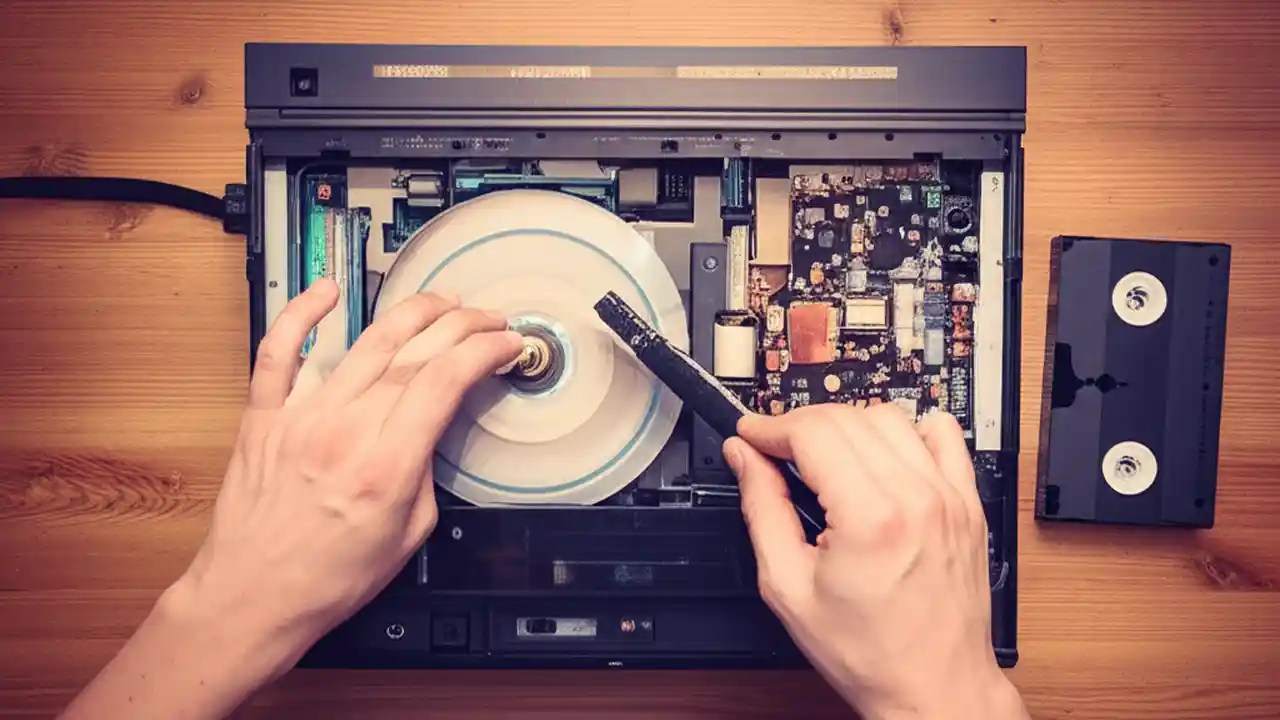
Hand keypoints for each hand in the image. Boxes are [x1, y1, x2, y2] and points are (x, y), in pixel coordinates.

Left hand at [177, 279, 522, 660]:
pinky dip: (301, 314)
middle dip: (463, 326)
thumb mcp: (408, 537)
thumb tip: (429, 431)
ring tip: (442, 302)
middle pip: (415, 353)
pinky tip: (327, 291)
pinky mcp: (265, 416)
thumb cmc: (328, 580)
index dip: (485, 350)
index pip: (446, 381)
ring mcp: (301, 417)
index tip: (506, 343)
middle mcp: (345, 432)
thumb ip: (425, 474)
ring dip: (412, 313)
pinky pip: (279, 351)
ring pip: (365, 342)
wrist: (253, 597)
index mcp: (387, 467)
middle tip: (487, 319)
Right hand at [723, 406, 1026, 719]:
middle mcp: (916, 497)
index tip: (752, 434)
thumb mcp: (788, 588)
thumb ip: (762, 510)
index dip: (771, 426)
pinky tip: (885, 450)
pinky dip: (910, 429)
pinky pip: (945, 436)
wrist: (933, 689)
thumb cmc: (869, 653)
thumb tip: (745, 458)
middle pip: (848, 416)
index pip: (813, 431)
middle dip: (801, 425)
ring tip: (826, 456)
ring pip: (891, 417)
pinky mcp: (967, 504)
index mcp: (870, 518)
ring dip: (848, 424)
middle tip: (776, 450)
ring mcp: (948, 497)